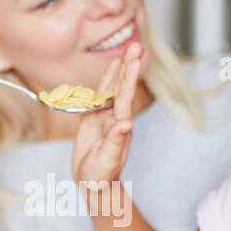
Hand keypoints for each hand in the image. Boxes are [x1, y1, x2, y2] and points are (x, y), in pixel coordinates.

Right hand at [71, 42, 141, 187]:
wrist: (94, 184)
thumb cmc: (101, 176)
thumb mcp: (107, 160)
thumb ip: (115, 141)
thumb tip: (126, 123)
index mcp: (119, 126)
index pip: (124, 98)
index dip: (128, 79)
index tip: (133, 61)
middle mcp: (115, 118)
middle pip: (121, 89)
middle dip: (128, 68)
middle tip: (136, 46)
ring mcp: (105, 118)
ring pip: (112, 90)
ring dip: (119, 71)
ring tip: (127, 51)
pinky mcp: (94, 119)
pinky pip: (99, 96)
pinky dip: (105, 81)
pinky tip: (111, 68)